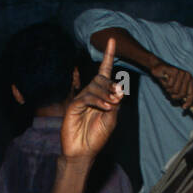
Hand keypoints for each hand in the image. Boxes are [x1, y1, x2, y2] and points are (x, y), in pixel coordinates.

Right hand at [62, 38, 124, 159]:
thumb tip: (119, 89)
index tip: (112, 40)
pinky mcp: (74, 106)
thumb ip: (115, 104)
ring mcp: (81, 99)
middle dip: (111, 87)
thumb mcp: (112, 120)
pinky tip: (105, 107)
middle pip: (101, 79)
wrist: (83, 152)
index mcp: (101, 96)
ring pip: (95, 87)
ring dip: (106, 95)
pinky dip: (98, 101)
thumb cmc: (96, 137)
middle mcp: (90, 94)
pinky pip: (87, 97)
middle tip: (117, 100)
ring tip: (111, 106)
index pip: (104, 72)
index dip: (108, 56)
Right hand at [150, 59, 192, 108]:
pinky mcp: (175, 71)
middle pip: (182, 94)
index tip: (184, 107)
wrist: (158, 69)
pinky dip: (165, 84)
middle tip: (169, 92)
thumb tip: (185, 107)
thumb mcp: (174, 90)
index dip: (188, 102)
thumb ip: (180, 97)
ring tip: (167, 84)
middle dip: (174, 96)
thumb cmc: (167, 80)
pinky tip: (164, 79)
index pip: (191, 94)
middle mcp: (187, 76)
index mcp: (190, 80)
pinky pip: (170, 85)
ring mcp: (181, 73)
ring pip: (175, 90)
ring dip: (168, 89)